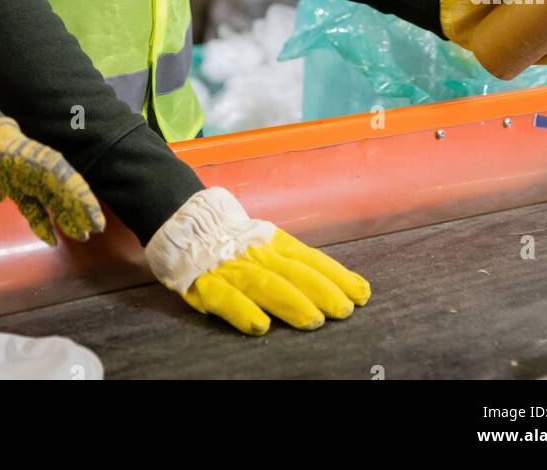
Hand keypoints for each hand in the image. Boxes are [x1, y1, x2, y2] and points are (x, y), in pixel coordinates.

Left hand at [0, 52, 104, 244]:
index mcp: (10, 145)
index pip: (49, 167)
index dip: (70, 186)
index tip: (88, 207)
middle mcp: (17, 157)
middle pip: (54, 180)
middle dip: (75, 201)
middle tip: (94, 227)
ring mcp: (10, 169)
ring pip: (44, 191)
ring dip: (62, 210)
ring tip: (82, 234)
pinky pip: (25, 200)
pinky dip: (38, 216)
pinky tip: (50, 238)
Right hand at [145, 187, 369, 335]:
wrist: (185, 221)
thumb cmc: (234, 241)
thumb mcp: (267, 243)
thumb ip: (295, 262)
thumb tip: (340, 284)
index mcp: (273, 243)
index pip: (310, 259)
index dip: (335, 276)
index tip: (361, 292)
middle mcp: (257, 254)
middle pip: (293, 272)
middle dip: (321, 290)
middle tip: (344, 310)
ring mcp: (231, 269)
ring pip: (264, 284)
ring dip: (290, 301)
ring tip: (312, 320)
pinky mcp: (205, 284)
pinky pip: (224, 298)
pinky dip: (242, 311)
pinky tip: (259, 326)